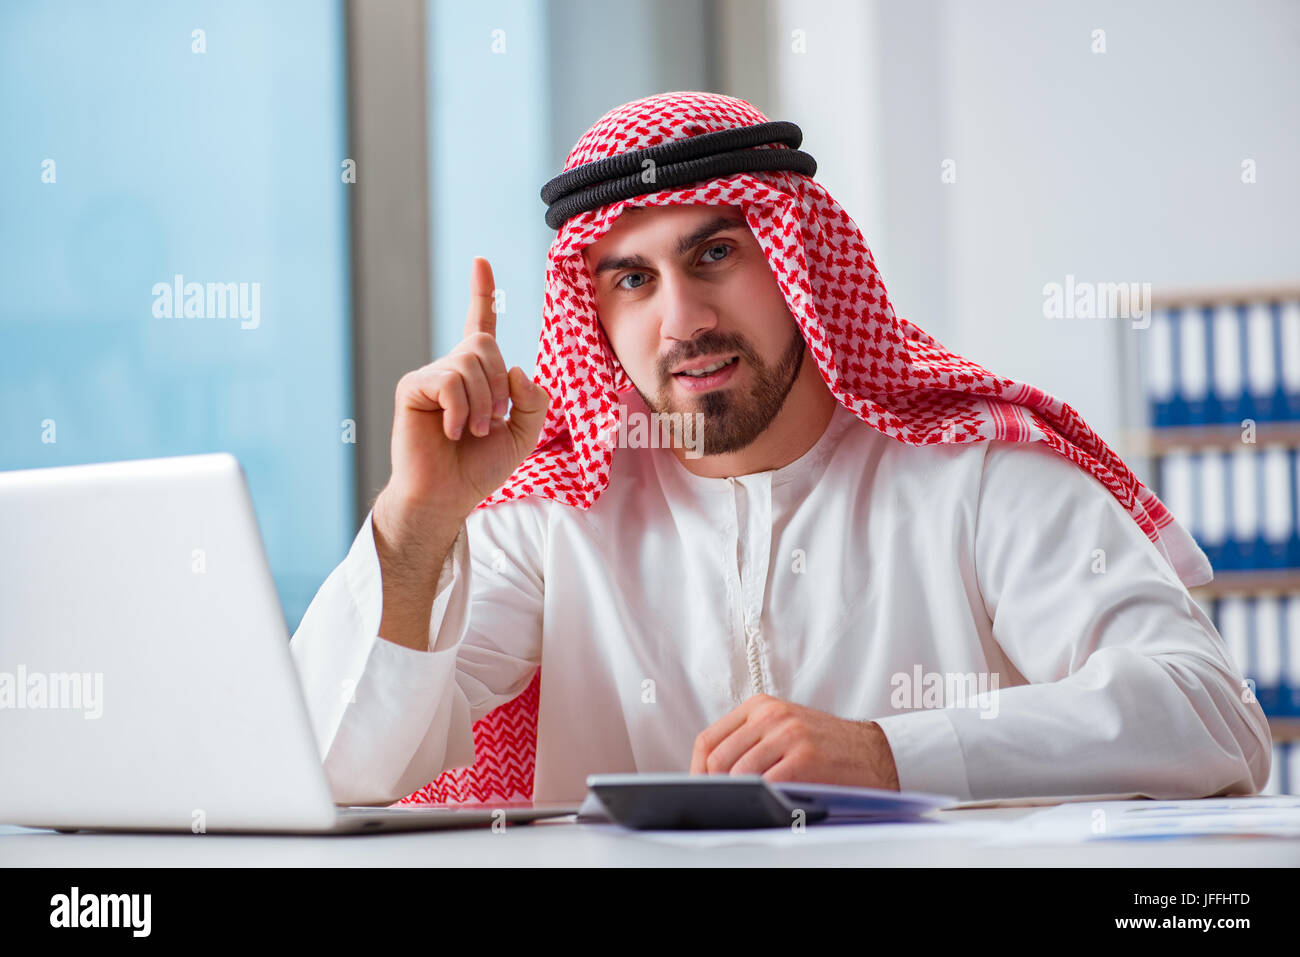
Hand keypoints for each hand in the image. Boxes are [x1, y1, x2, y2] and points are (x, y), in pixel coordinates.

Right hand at [381, 257, 550, 524]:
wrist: (448, 496)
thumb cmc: (479, 466)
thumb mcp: (524, 433)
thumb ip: (534, 400)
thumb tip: (516, 367)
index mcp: (477, 374)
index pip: (480, 323)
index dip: (481, 292)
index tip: (481, 261)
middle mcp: (451, 368)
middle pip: (485, 345)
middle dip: (498, 388)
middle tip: (489, 424)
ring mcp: (429, 376)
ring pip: (469, 364)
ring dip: (481, 405)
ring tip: (471, 431)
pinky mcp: (412, 388)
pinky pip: (449, 381)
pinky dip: (459, 410)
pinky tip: (449, 431)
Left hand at [689, 694, 899, 789]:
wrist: (875, 753)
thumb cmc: (826, 746)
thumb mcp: (783, 730)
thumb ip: (749, 742)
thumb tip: (710, 774)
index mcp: (760, 706)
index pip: (708, 739)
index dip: (695, 770)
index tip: (697, 789)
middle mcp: (771, 715)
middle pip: (717, 758)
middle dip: (713, 787)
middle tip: (718, 805)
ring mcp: (788, 734)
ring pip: (737, 772)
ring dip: (737, 794)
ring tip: (743, 806)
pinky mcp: (805, 757)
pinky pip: (766, 783)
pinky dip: (760, 799)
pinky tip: (766, 806)